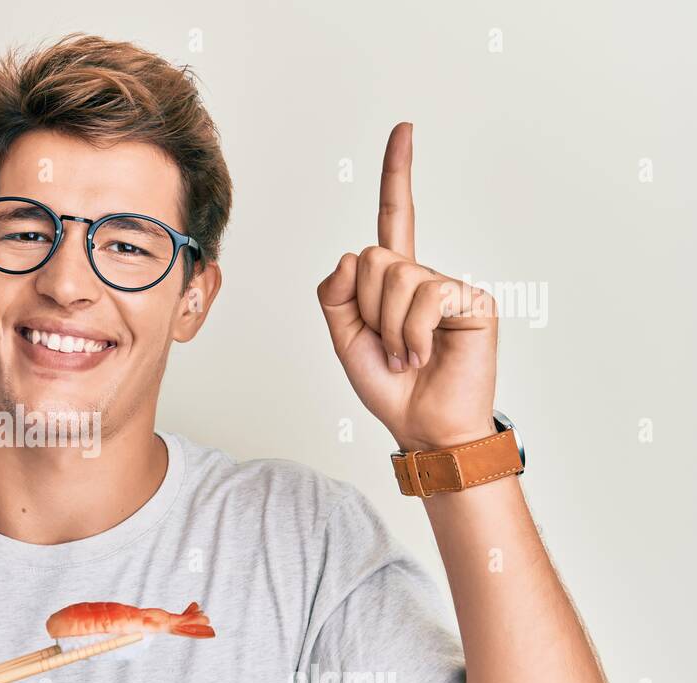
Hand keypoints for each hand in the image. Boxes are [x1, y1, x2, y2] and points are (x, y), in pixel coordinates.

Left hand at [316, 122, 499, 451]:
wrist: (423, 427)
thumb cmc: (390, 386)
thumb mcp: (345, 339)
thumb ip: (335, 295)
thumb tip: (352, 254)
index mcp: (393, 282)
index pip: (396, 218)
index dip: (398, 174)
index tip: (404, 130)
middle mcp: (424, 276)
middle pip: (373, 259)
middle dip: (366, 309)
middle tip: (387, 347)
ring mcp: (450, 286)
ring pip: (395, 276)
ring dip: (389, 326)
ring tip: (406, 354)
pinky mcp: (472, 300)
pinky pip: (424, 296)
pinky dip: (411, 332)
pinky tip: (424, 354)